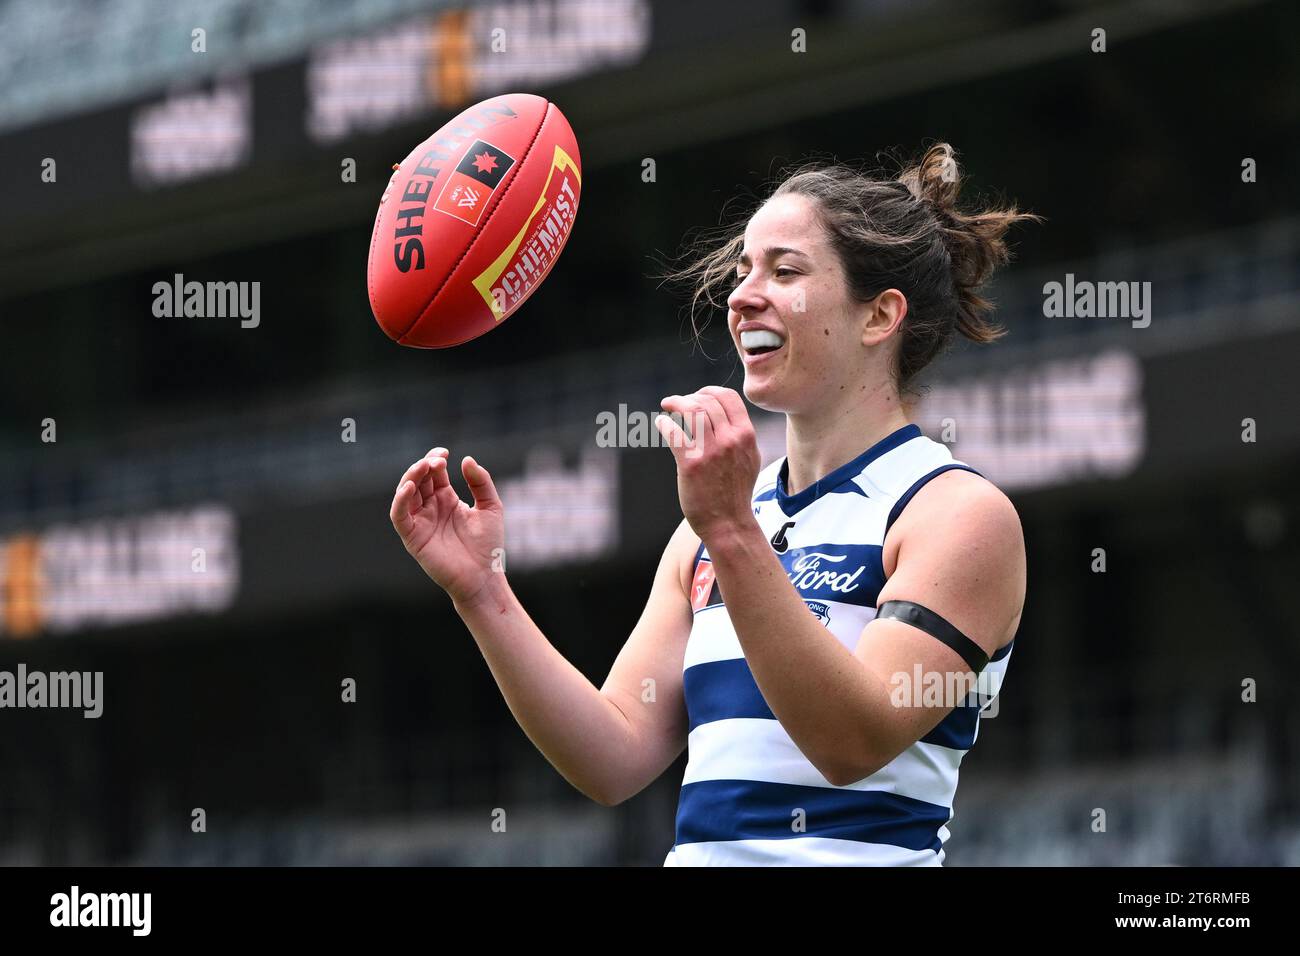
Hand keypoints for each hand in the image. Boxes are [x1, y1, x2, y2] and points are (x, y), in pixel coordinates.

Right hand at [389, 447, 505, 606]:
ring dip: (410, 477)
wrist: (483, 576)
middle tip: (438, 460)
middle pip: (418, 479)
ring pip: (405, 493)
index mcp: (446, 499)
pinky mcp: (413, 537)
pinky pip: (399, 516)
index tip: (445, 453)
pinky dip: (400, 500)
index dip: (435, 459)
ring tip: (424, 467)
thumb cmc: (488, 545)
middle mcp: (430, 508)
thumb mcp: (491, 506)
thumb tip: (466, 459)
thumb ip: (481, 482)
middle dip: (424, 465)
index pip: (433, 473)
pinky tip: (409, 487)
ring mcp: (420, 522)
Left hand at [654, 385, 762, 542]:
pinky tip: (661, 424)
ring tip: (667, 407)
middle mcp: (730, 439)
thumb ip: (740, 435)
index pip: (728, 397)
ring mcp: (711, 451)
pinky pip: (674, 432)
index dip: (709, 391)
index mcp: (746, 435)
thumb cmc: (735, 492)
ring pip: (691, 410)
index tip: (697, 394)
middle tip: (676, 403)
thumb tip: (724, 416)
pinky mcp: (691, 464)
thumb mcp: (750, 458)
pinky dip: (664, 423)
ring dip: (675, 403)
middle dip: (688, 397)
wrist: (729, 522)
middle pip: (706, 400)